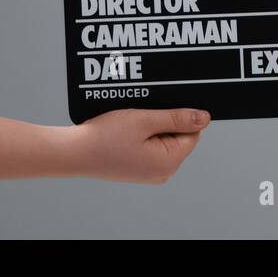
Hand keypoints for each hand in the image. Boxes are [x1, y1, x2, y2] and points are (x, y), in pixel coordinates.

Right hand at [69, 107, 210, 183]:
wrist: (73, 152)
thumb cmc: (105, 137)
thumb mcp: (145, 120)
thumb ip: (177, 118)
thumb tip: (204, 118)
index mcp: (168, 162)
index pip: (193, 132)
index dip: (181, 115)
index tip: (163, 105)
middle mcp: (162, 172)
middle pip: (179, 136)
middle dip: (165, 119)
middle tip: (144, 111)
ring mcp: (149, 172)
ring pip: (163, 138)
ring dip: (152, 124)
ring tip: (133, 120)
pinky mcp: (138, 168)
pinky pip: (150, 145)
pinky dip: (142, 133)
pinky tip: (128, 127)